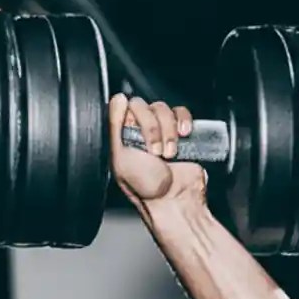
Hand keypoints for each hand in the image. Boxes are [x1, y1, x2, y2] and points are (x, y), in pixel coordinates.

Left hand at [109, 94, 205, 208]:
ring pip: (164, 109)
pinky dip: (184, 121)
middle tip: (155, 152)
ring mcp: (161, 130)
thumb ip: (114, 126)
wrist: (175, 199)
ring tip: (169, 153)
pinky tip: (184, 135)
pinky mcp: (181, 133)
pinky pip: (182, 113)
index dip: (136, 119)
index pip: (125, 106)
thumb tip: (117, 99)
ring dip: (169, 131)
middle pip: (147, 105)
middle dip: (154, 129)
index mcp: (122, 135)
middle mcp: (140, 131)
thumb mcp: (120, 158)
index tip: (139, 138)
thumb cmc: (145, 187)